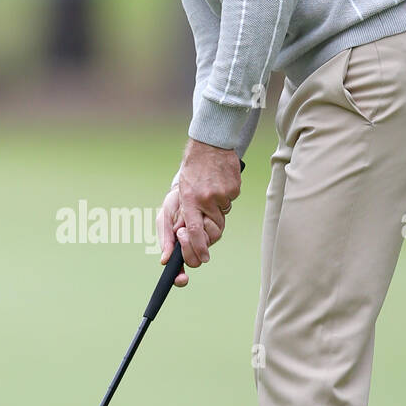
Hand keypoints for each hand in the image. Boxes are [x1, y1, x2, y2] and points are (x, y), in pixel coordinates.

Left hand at [157, 139, 241, 282]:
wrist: (209, 145)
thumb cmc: (190, 173)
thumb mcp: (175, 198)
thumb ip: (174, 225)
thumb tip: (170, 253)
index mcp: (189, 200)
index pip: (195, 231)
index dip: (197, 248)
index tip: (202, 259)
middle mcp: (206, 199)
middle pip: (213, 231)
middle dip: (209, 233)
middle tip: (205, 226)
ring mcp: (222, 194)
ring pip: (222, 218)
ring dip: (215, 213)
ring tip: (208, 194)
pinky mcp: (235, 189)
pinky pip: (230, 204)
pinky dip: (224, 199)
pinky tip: (218, 185)